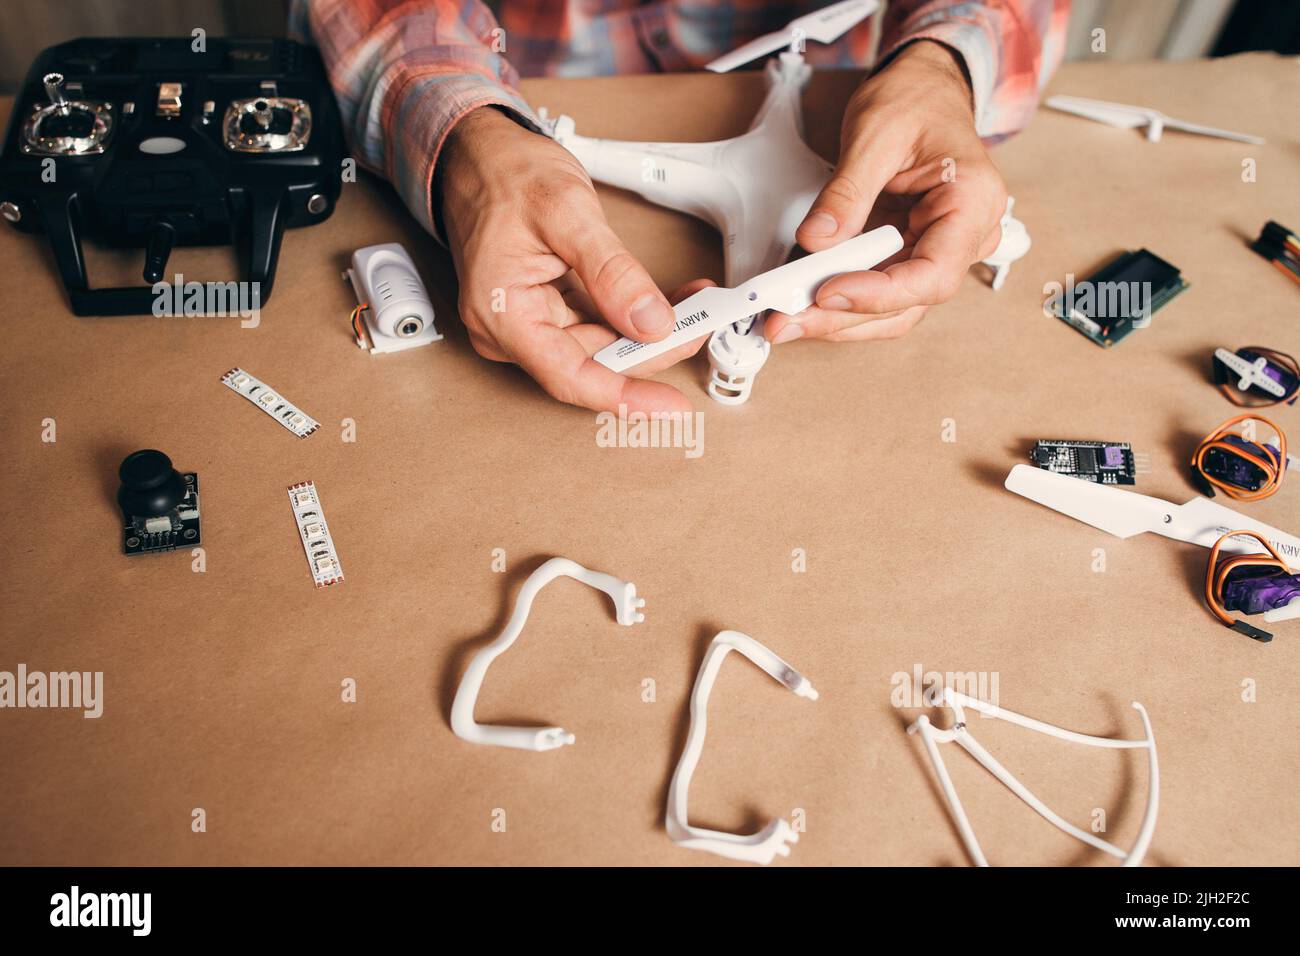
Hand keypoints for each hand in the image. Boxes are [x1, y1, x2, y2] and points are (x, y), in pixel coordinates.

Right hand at [439, 107, 704, 412]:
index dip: (625, 396)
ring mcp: (530, 321)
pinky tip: (672, 300)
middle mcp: (511, 329)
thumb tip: (652, 322)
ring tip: (698, 305)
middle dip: (654, 349)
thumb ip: (611, 272)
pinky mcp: (547, 309)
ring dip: (652, 330)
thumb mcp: (566, 212)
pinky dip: (635, 313)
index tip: (671, 406)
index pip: (569, 376)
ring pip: (602, 345)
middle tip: (704, 326)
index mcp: (502, 314)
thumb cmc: (504, 174)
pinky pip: (598, 324)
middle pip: (594, 362)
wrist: (476, 154)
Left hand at [772, 40, 1007, 344]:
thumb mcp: (876, 134)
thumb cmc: (915, 101)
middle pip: (908, 301)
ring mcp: (936, 251)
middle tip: (786, 320)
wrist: (924, 88)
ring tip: (786, 319)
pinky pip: (877, 294)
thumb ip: (847, 191)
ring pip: (891, 309)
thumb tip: (817, 239)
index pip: (934, 273)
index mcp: (973, 203)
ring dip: (837, 320)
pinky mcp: (907, 256)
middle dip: (844, 316)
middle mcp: (964, 237)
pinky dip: (839, 303)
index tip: (828, 292)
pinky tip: (802, 304)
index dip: (880, 294)